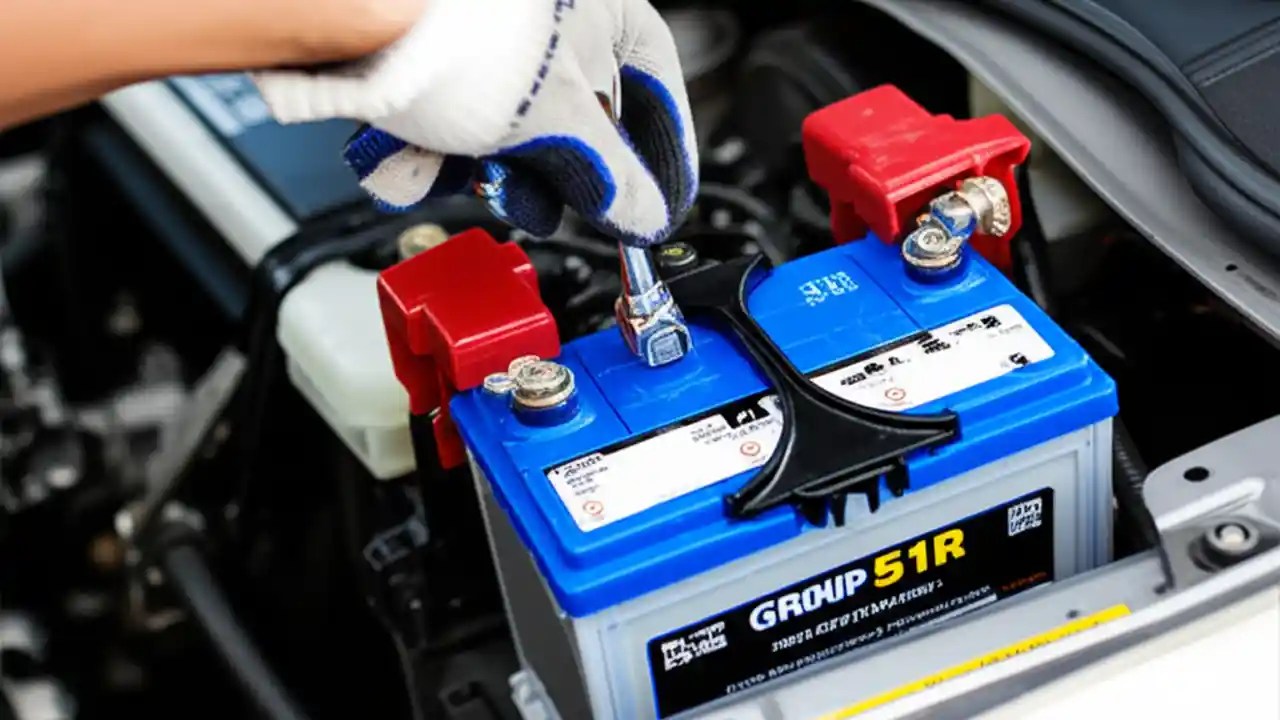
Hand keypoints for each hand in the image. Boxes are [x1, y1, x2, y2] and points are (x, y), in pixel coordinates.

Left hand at [251, 0, 697, 246]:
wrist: (354, 5)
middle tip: (548, 211)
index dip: (665, 156)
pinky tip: (410, 158)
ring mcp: (485, 39)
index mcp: (603, 14)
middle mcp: (548, 21)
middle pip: (573, 120)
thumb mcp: (559, 126)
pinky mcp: (426, 61)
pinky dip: (429, 150)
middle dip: (553, 174)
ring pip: (502, 128)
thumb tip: (644, 217)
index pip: (655, 91)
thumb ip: (612, 180)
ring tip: (466, 178)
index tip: (662, 206)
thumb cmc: (469, 30)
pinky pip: (445, 119)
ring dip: (484, 169)